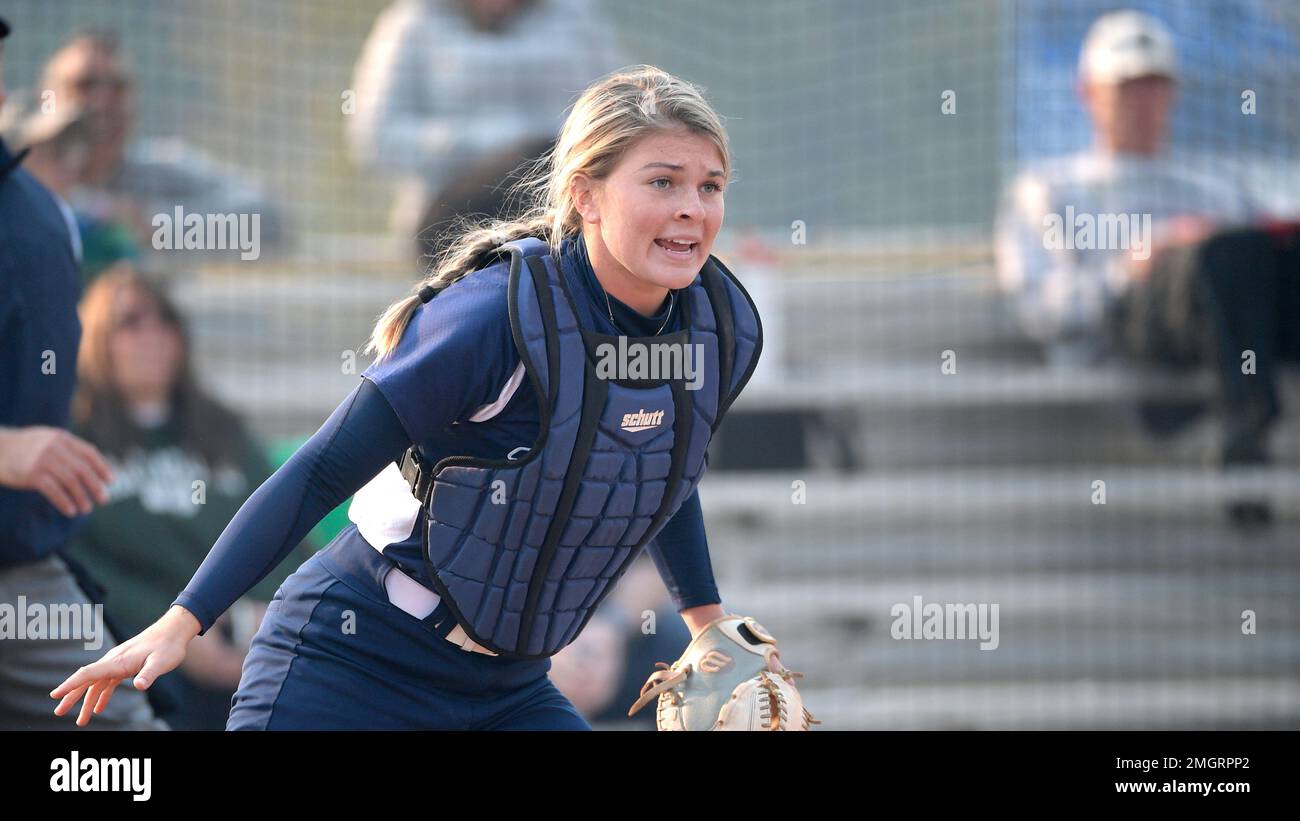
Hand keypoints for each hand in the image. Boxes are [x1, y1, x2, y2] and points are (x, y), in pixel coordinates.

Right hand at [0, 426, 113, 516]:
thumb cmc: (25, 449)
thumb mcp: (47, 441)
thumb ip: (67, 450)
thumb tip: (92, 469)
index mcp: (62, 438)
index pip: (89, 452)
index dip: (102, 467)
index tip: (111, 481)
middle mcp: (55, 447)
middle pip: (83, 469)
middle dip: (96, 486)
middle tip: (104, 500)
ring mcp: (43, 460)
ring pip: (70, 481)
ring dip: (81, 497)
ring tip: (87, 510)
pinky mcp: (32, 474)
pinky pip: (54, 491)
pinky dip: (64, 502)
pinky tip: (70, 511)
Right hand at [50, 606, 200, 725]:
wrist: (174, 631)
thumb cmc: (168, 646)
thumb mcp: (161, 662)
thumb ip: (149, 674)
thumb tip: (139, 686)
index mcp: (117, 661)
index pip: (88, 673)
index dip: (70, 684)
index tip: (55, 695)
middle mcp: (113, 661)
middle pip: (87, 680)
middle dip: (71, 696)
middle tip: (58, 712)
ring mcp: (118, 663)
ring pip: (96, 684)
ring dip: (87, 701)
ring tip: (81, 721)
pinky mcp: (125, 666)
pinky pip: (107, 683)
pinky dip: (101, 696)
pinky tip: (98, 708)